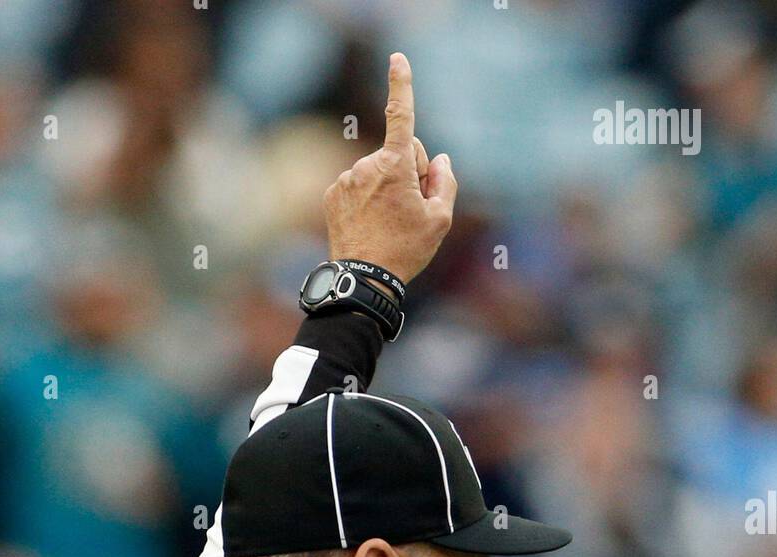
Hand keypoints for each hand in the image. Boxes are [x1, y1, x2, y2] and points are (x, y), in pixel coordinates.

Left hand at [324, 52, 457, 285]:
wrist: (363, 279)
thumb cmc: (405, 250)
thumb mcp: (440, 219)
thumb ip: (445, 181)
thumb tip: (437, 160)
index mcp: (395, 165)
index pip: (401, 115)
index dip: (402, 84)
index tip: (397, 58)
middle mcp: (366, 165)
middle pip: (399, 154)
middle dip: (409, 172)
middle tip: (411, 210)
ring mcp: (346, 179)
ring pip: (377, 172)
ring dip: (386, 188)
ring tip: (388, 223)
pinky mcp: (332, 194)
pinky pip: (358, 187)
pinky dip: (366, 199)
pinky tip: (369, 224)